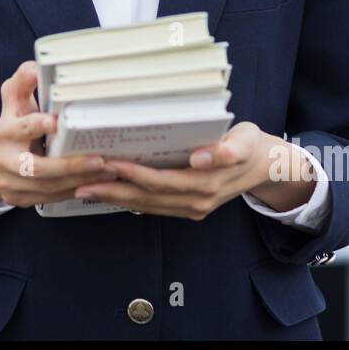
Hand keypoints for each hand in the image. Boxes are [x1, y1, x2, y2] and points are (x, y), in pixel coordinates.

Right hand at [0, 60, 117, 207]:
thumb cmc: (16, 119)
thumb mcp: (16, 97)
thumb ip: (25, 79)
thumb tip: (36, 66)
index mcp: (3, 131)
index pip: (22, 128)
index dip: (38, 125)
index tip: (58, 122)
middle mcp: (2, 159)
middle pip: (38, 168)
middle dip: (70, 165)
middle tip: (100, 160)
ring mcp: (7, 182)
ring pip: (47, 187)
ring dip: (79, 180)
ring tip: (107, 171)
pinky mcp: (16, 199)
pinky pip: (49, 198)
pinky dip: (72, 191)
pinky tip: (93, 183)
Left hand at [73, 122, 313, 219]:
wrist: (269, 167)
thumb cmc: (252, 146)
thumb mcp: (244, 141)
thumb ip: (225, 150)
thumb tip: (198, 159)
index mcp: (206, 183)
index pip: (159, 180)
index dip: (131, 173)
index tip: (105, 163)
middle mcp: (196, 201)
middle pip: (146, 197)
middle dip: (112, 191)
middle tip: (80, 183)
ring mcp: (193, 208)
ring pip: (147, 206)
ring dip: (116, 199)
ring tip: (86, 190)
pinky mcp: (190, 208)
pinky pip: (155, 207)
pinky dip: (131, 202)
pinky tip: (111, 194)